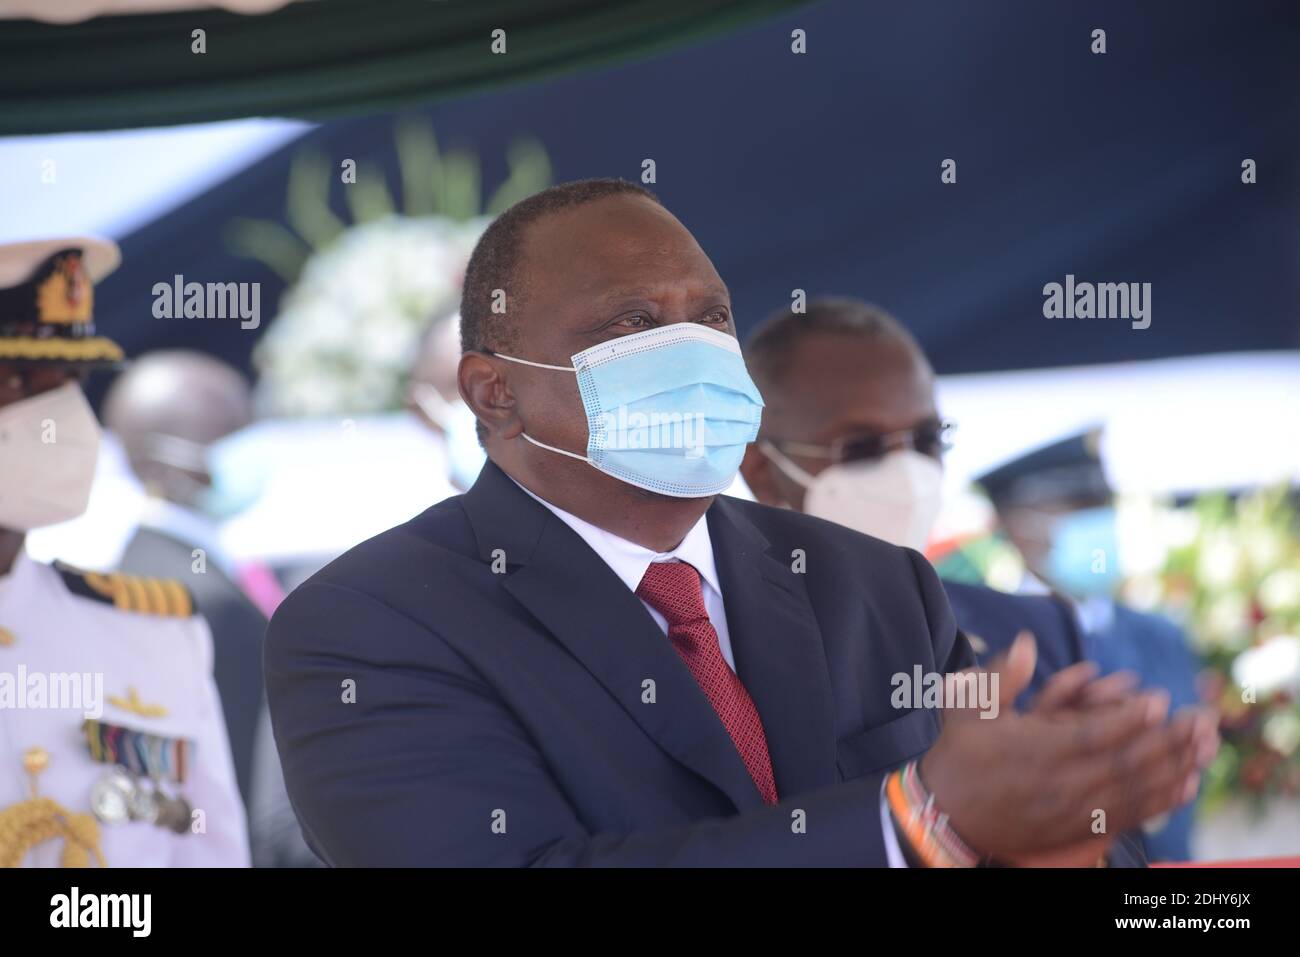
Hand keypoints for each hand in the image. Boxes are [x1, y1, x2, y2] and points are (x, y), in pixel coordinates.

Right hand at [918, 633, 1217, 862]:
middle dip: (1166, 741)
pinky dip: (1161, 801)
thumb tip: (1024, 642)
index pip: (1091, 734)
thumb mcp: (968, 706)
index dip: (1128, 718)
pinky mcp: (1075, 827)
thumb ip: (1000, 675)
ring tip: (1203, 748)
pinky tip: (1185, 785)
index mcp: (1031, 750)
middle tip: (1200, 719)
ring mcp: (1068, 810)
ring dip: (1173, 769)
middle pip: (1123, 764)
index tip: (1157, 698)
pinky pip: (1127, 815)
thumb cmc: (959, 754)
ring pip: (1132, 791)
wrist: (947, 814)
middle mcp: (1056, 783)